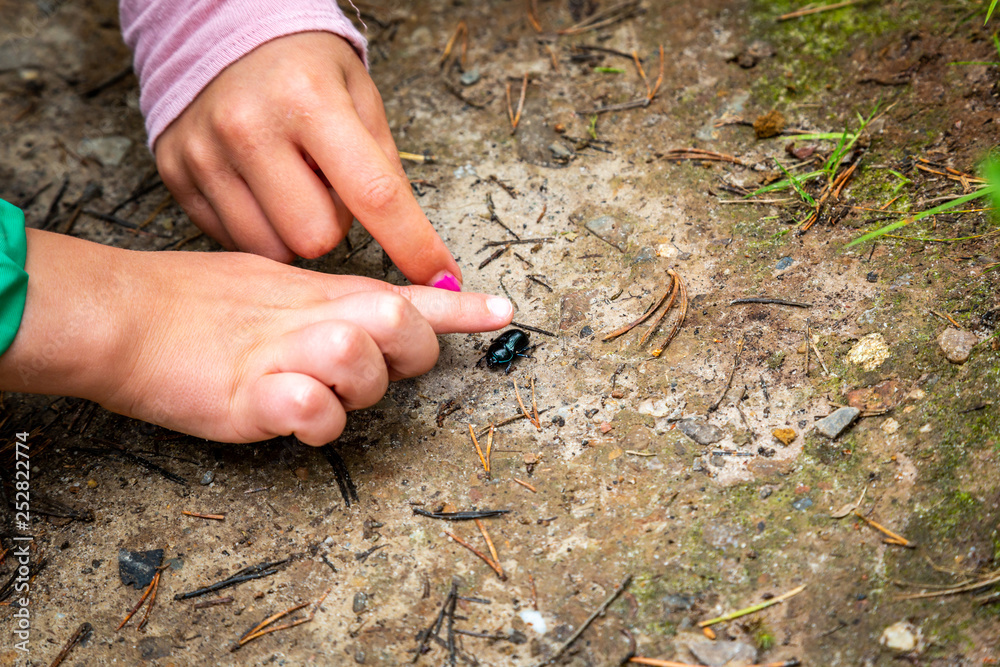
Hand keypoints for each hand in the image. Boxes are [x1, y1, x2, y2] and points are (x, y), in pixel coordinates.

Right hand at [0, 231, 511, 444]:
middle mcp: (316, 321)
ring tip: (306, 379)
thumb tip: (381, 315)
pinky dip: (315, 415)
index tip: (505, 309)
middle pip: (403, 325)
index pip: (409, 299)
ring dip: (351, 382)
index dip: (461, 309)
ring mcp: (285, 358)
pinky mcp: (250, 398)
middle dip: (403, 350)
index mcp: (326, 296)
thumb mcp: (277, 292)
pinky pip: (312, 408)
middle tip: (362, 357)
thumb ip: (333, 305)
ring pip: (364, 361)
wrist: (122, 317)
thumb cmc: (195, 307)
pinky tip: (292, 407)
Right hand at [155, 31, 461, 288]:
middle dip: (333, 225)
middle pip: (316, 238)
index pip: (373, 193)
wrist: (221, 34)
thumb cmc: (304, 69)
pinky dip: (258, 227)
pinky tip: (258, 187)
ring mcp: (206, 153)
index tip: (441, 276)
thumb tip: (421, 251)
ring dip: (294, 232)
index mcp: (308, 100)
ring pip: (274, 250)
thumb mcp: (360, 98)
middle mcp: (250, 127)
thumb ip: (385, 170)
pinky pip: (235, 241)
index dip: (412, 244)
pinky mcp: (177, 174)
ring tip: (290, 185)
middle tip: (325, 185)